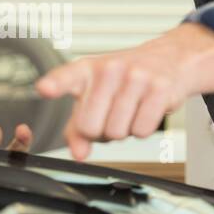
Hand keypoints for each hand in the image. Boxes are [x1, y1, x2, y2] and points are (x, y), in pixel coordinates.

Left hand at [35, 22, 213, 159]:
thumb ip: (77, 127)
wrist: (169, 60)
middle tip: (111, 116)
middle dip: (100, 132)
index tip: (44, 89)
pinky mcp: (159, 89)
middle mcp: (110, 68)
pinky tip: (145, 110)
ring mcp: (136, 77)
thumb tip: (78, 152)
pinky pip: (141, 131)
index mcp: (88, 69)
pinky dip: (143, 129)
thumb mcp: (95, 95)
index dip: (55, 84)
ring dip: (123, 131)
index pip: (67, 76)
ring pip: (117, 132)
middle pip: (91, 127)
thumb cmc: (124, 81)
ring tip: (130, 111)